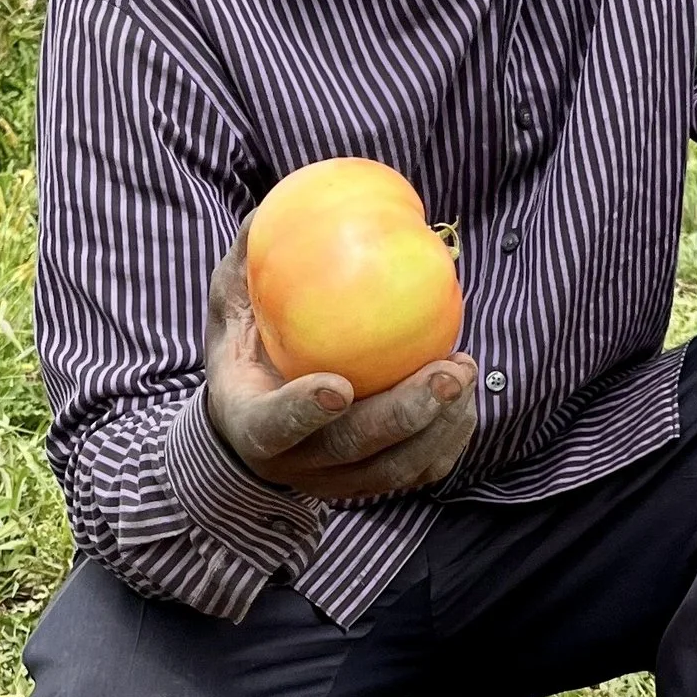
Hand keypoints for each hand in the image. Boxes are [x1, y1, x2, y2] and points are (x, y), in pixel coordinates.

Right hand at [204, 230, 478, 502]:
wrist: (252, 423)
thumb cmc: (244, 351)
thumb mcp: (231, 306)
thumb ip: (248, 267)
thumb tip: (270, 213)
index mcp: (249, 422)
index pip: (272, 427)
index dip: (303, 413)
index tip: (338, 386)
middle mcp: (293, 463)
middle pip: (352, 450)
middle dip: (404, 416)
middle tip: (446, 373)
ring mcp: (334, 482)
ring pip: (393, 470)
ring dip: (438, 426)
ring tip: (463, 372)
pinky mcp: (371, 483)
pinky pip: (419, 472)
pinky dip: (449, 439)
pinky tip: (466, 394)